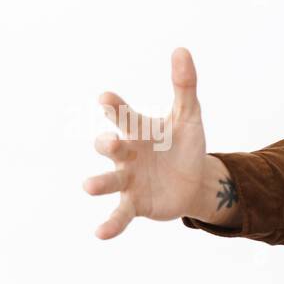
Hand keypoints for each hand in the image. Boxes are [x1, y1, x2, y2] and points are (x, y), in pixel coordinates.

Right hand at [84, 47, 209, 238]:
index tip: (107, 99)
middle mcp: (126, 154)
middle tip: (109, 142)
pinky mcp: (135, 204)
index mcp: (136, 129)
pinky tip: (99, 234)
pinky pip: (119, 215)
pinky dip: (110, 224)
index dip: (114, 107)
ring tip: (88, 187)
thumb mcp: (188, 116)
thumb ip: (184, 85)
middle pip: (110, 147)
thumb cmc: (184, 144)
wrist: (195, 180)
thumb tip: (182, 49)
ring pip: (108, 181)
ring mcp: (127, 179)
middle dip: (107, 144)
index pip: (121, 114)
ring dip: (97, 183)